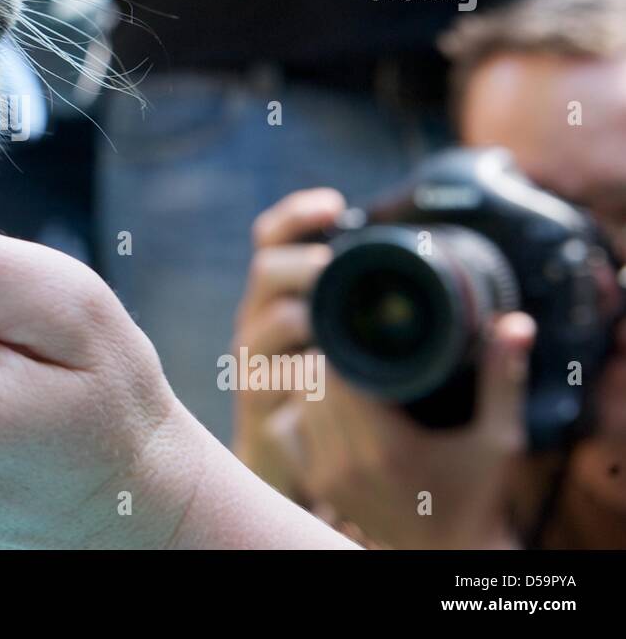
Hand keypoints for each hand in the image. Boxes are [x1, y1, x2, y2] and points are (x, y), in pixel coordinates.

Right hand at [232, 188, 342, 498]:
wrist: (305, 472)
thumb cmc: (334, 402)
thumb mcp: (347, 345)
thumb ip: (365, 307)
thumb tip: (425, 266)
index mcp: (282, 297)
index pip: (273, 238)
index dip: (296, 214)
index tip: (334, 205)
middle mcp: (259, 323)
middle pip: (266, 270)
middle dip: (301, 263)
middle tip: (333, 268)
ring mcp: (254, 366)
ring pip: (266, 323)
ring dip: (300, 318)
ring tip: (331, 323)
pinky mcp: (256, 410)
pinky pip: (270, 385)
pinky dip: (300, 376)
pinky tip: (326, 377)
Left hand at [286, 319, 532, 548]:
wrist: (451, 556)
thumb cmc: (478, 497)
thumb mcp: (498, 441)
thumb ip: (503, 380)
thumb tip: (515, 321)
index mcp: (387, 448)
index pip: (337, 373)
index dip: (348, 347)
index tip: (371, 335)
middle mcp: (348, 464)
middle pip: (313, 382)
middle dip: (332, 359)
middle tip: (359, 346)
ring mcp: (328, 478)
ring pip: (299, 404)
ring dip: (316, 384)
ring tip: (348, 373)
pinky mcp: (317, 487)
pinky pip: (287, 431)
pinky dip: (304, 414)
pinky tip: (331, 407)